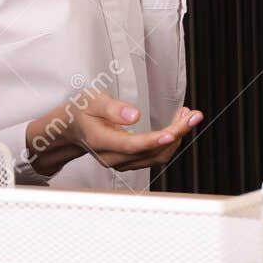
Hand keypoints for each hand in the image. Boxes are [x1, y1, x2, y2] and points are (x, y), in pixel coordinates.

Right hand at [24, 90, 203, 177]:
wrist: (69, 130)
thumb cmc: (81, 112)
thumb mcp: (92, 101)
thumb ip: (112, 108)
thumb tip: (134, 116)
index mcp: (101, 141)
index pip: (131, 145)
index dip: (154, 140)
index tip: (175, 131)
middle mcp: (112, 157)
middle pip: (150, 151)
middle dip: (177, 133)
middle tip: (193, 115)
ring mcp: (121, 162)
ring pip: (156, 156)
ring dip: (176, 137)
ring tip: (188, 116)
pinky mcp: (129, 161)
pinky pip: (154, 156)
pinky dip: (169, 142)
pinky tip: (177, 126)